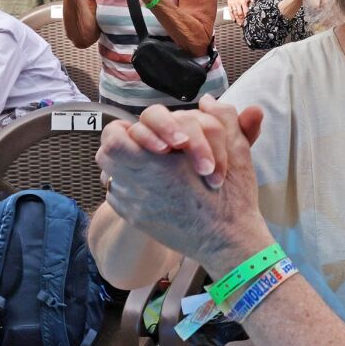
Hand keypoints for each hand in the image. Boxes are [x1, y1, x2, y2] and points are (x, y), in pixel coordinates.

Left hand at [98, 100, 269, 265]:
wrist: (227, 244)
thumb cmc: (233, 199)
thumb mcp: (238, 151)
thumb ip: (223, 118)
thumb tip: (208, 101)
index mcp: (160, 165)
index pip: (117, 137)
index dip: (137, 130)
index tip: (167, 141)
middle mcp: (138, 185)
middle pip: (107, 150)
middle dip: (128, 140)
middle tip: (156, 145)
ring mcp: (133, 204)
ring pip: (109, 170)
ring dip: (127, 159)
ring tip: (152, 159)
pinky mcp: (135, 217)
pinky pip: (118, 191)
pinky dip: (131, 181)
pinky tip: (155, 183)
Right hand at [226, 0, 251, 24]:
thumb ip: (251, 4)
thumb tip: (255, 9)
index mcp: (243, 1)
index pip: (245, 10)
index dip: (246, 16)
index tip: (247, 20)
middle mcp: (238, 3)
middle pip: (239, 13)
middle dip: (241, 19)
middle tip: (243, 24)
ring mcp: (233, 4)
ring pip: (235, 13)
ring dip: (237, 19)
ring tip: (239, 23)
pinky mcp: (229, 5)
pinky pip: (230, 12)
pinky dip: (232, 16)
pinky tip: (234, 20)